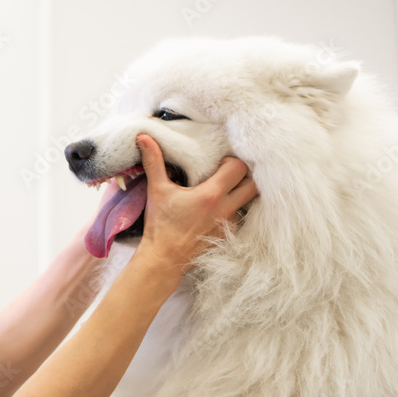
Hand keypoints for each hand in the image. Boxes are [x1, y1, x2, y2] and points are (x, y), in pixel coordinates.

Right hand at [134, 134, 256, 273]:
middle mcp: (226, 209)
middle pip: (253, 185)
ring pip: (248, 202)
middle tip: (227, 175)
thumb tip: (144, 138)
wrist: (163, 258)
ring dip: (240, 194)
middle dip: (244, 177)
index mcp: (211, 194)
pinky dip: (233, 211)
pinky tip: (218, 210)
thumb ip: (153, 162)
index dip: (232, 161)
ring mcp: (229, 224)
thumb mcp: (157, 190)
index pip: (239, 168)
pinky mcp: (227, 236)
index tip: (218, 164)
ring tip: (225, 191)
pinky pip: (240, 218)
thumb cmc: (160, 225)